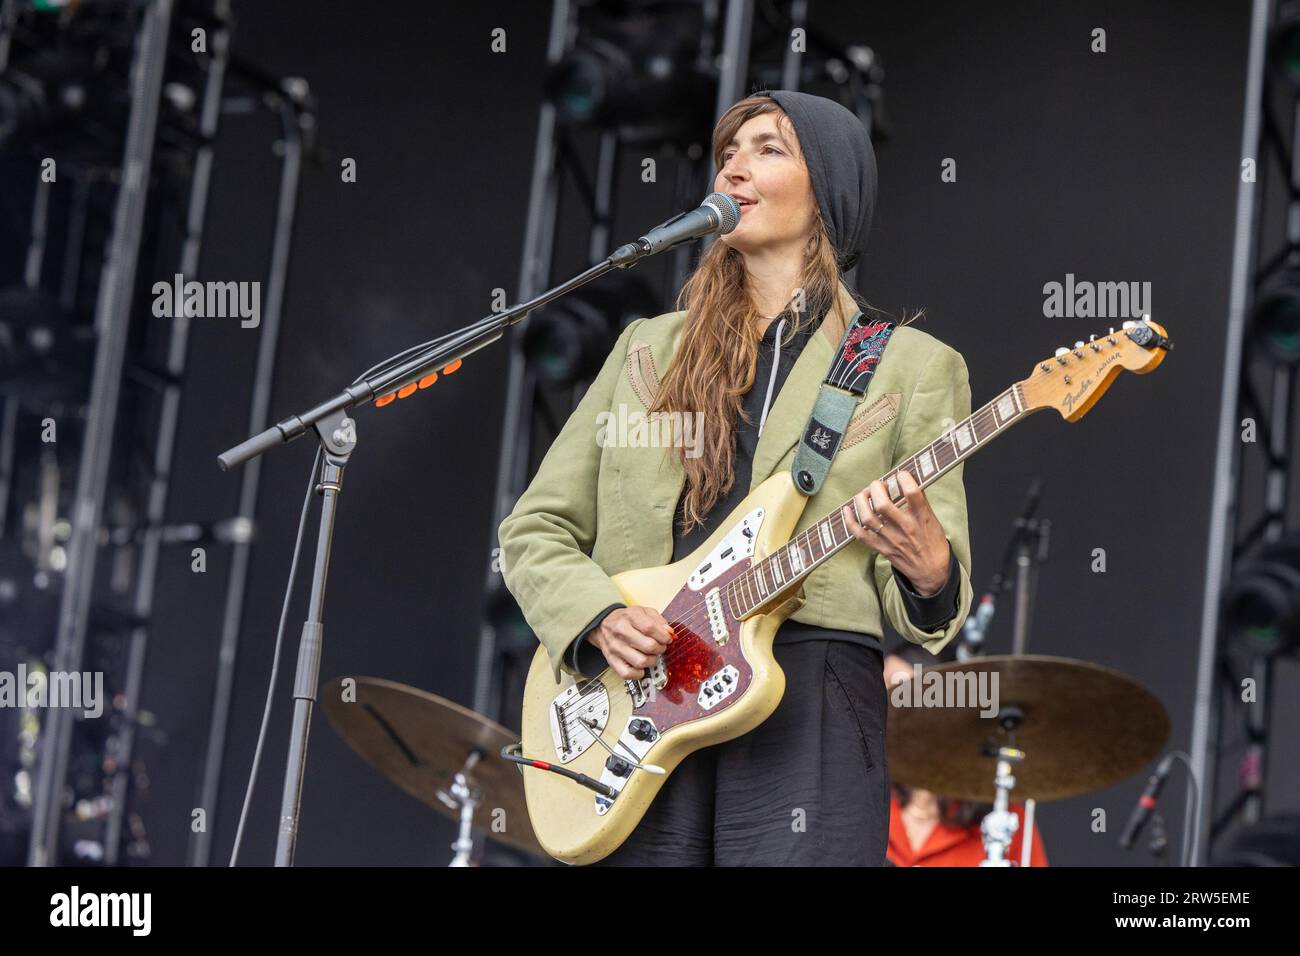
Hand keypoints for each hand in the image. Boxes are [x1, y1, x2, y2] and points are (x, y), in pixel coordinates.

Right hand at [590, 606, 674, 679]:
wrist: (604, 625)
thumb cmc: (626, 620)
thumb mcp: (643, 611)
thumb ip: (658, 620)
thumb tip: (669, 632)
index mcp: (630, 617)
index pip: (650, 628)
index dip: (664, 636)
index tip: (667, 638)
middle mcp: (620, 632)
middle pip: (649, 646)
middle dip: (660, 648)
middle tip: (660, 646)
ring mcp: (615, 648)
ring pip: (641, 662)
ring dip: (651, 660)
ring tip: (650, 655)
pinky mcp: (612, 661)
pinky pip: (628, 674)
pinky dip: (639, 673)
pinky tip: (641, 666)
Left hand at [843, 469, 950, 595]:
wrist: (931, 571)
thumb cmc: (933, 542)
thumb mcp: (933, 519)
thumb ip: (919, 501)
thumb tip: (905, 481)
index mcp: (921, 518)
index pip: (912, 493)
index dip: (903, 478)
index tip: (900, 474)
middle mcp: (905, 528)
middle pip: (882, 504)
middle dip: (876, 488)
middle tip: (878, 485)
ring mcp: (891, 539)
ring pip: (868, 518)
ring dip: (861, 501)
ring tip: (865, 494)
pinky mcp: (881, 548)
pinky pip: (860, 535)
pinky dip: (850, 521)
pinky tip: (848, 510)